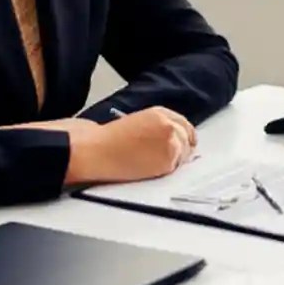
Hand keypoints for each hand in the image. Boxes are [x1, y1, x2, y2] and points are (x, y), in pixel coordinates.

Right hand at [67, 106, 196, 184]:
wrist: (96, 151)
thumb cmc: (107, 140)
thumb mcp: (137, 123)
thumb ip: (157, 128)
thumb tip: (171, 141)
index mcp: (160, 113)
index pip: (183, 125)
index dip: (185, 136)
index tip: (187, 143)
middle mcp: (169, 125)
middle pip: (187, 140)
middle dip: (180, 150)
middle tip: (168, 159)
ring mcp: (171, 142)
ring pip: (183, 156)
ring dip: (172, 161)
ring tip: (148, 163)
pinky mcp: (168, 160)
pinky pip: (174, 168)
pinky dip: (165, 171)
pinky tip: (147, 168)